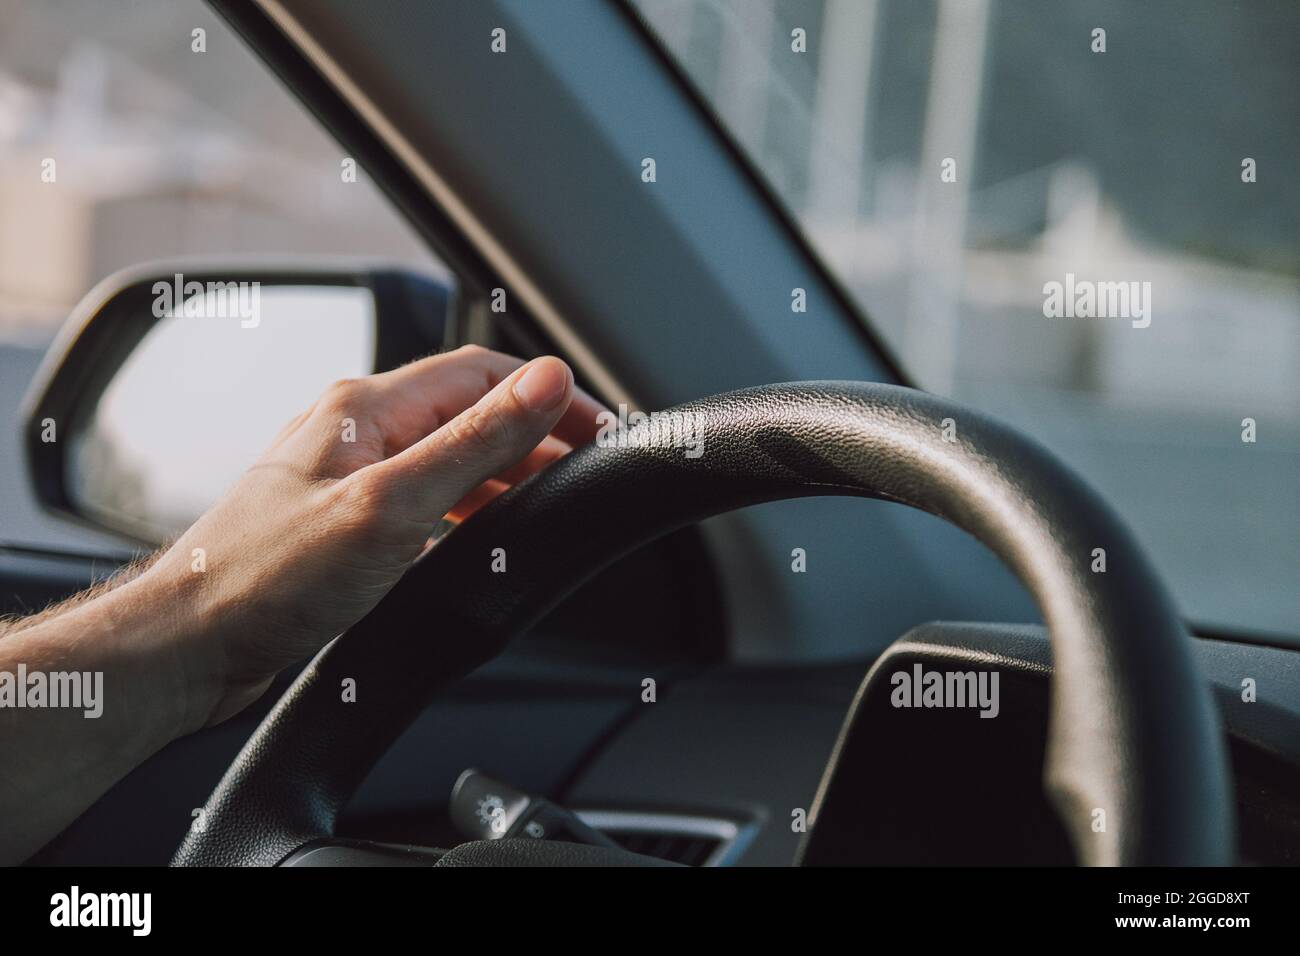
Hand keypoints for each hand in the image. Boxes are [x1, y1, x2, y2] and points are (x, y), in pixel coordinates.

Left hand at [140, 345, 605, 727]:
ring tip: (545, 500)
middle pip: (466, 411)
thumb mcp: (393, 504)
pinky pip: (419, 495)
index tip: (600, 425)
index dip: (550, 394)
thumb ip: (476, 440)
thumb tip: (548, 381)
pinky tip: (480, 534)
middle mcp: (354, 431)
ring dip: (500, 470)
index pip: (483, 373)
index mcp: (365, 408)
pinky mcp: (340, 519)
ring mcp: (345, 475)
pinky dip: (463, 506)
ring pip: (444, 454)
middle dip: (532, 434)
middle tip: (583, 468)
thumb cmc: (266, 576)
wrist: (186, 644)